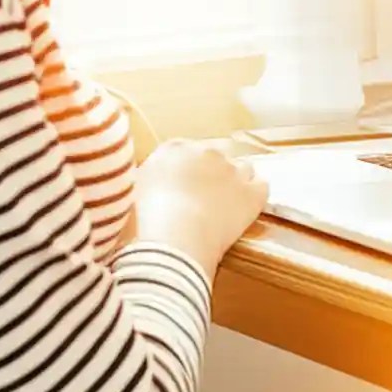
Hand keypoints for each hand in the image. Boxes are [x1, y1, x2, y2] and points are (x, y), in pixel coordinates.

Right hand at [132, 138, 268, 281]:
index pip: (185, 152)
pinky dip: (255, 197)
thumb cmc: (141, 222)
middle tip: (200, 202)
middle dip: (210, 175)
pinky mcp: (253, 193)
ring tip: (223, 209)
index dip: (185, 171)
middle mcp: (205, 152)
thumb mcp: (129, 194)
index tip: (181, 188)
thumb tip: (144, 187)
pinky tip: (245, 211)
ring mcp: (233, 170)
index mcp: (173, 149)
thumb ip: (143, 182)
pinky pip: (262, 186)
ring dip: (234, 184)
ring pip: (241, 169)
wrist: (171, 241)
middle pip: (215, 157)